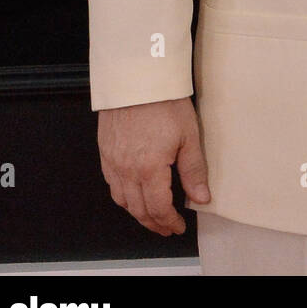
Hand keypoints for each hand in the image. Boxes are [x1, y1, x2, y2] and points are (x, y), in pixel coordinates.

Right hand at [97, 97, 209, 234]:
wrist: (137, 79)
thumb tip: (201, 197)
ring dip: (137, 212)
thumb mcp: (189, 136)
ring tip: (151, 216)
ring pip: (121, 200)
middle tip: (166, 228)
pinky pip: (111, 184)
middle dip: (153, 223)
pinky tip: (132, 193)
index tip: (178, 226)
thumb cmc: (164, 102)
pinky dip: (122, 196)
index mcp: (149, 169)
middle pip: (138, 209)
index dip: (169, 221)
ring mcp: (112, 162)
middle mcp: (126, 170)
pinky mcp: (105, 152)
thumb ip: (194, 170)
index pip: (158, 208)